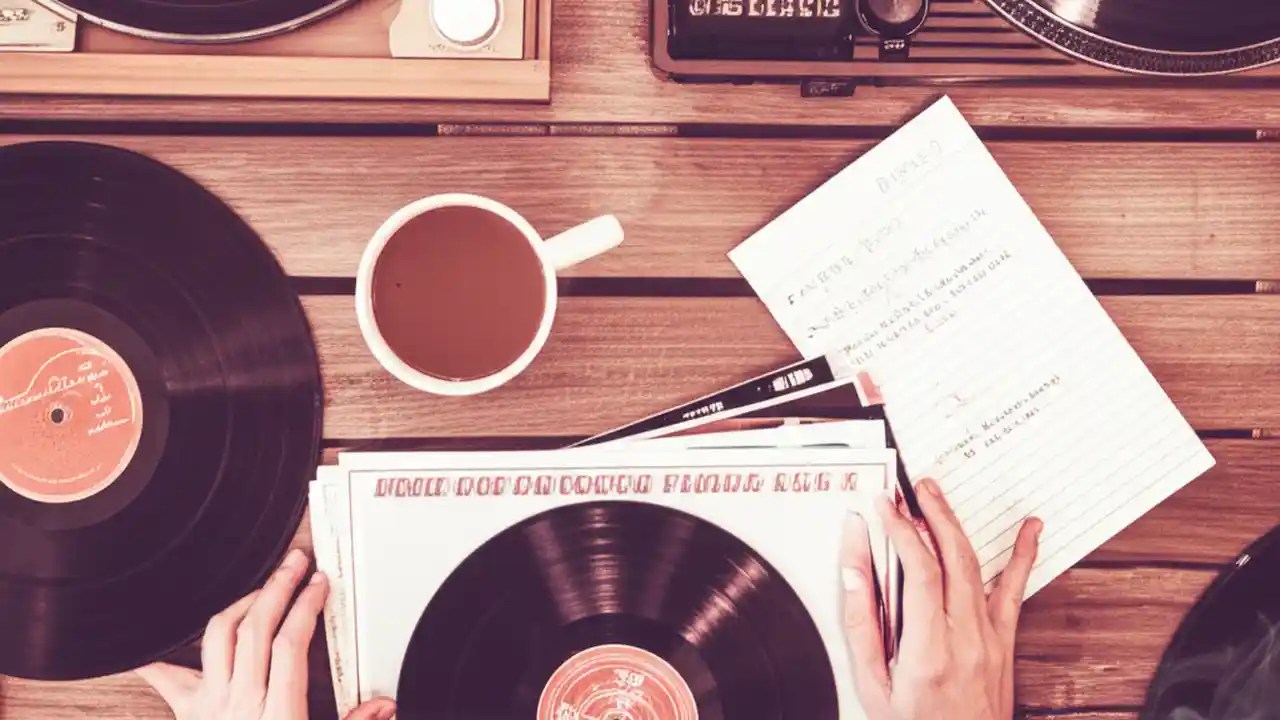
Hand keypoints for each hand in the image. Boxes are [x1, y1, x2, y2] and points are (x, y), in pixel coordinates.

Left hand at [137, 548, 395, 719]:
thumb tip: (382, 706)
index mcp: (277, 716)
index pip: (290, 645)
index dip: (306, 607)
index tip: (320, 585)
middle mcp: (238, 706)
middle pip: (254, 629)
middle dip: (277, 588)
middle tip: (295, 563)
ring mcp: (209, 708)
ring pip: (218, 638)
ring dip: (239, 604)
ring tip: (259, 587)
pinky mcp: (189, 715)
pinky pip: (168, 678)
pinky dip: (158, 655)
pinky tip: (151, 637)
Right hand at [841, 478, 1041, 719]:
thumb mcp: (871, 682)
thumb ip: (860, 621)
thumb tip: (854, 568)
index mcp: (928, 650)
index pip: (920, 572)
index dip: (902, 532)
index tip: (884, 509)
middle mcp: (965, 639)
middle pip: (952, 558)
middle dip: (932, 515)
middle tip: (914, 489)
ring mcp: (989, 639)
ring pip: (976, 567)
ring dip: (956, 526)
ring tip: (939, 497)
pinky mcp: (1003, 643)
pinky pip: (1013, 592)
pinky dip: (1021, 557)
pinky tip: (1029, 531)